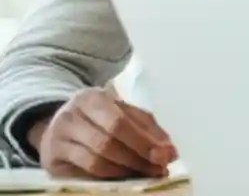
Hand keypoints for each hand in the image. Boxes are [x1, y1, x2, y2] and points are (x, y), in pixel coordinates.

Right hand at [30, 88, 176, 179]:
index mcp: (92, 98)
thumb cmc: (99, 120)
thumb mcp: (122, 114)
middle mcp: (70, 116)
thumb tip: (170, 151)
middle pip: (108, 140)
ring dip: (127, 170)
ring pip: (97, 160)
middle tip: (159, 169)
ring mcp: (57, 139)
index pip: (120, 121)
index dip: (145, 141)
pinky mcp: (52, 161)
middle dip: (138, 157)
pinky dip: (111, 177)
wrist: (58, 130)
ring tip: (146, 174)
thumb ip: (146, 129)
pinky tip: (126, 178)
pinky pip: (86, 172)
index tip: (168, 155)